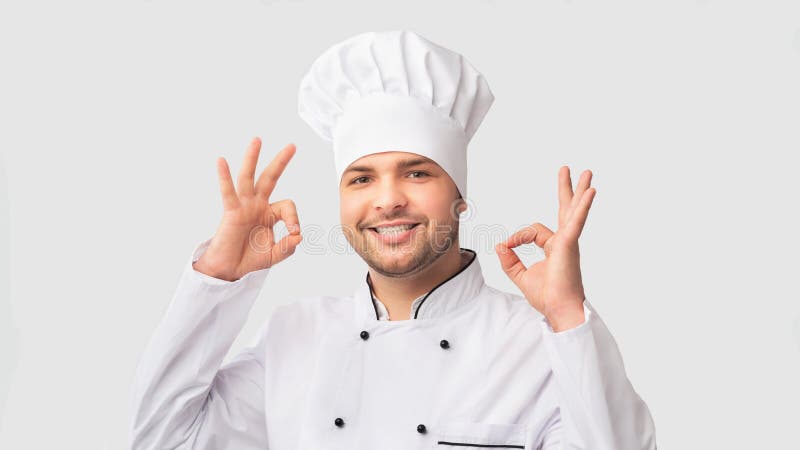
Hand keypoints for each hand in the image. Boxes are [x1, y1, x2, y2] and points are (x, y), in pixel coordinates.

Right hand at [193, 137, 302, 281]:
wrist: (230, 269)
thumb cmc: (250, 258)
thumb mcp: (276, 254)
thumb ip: (288, 246)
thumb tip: (298, 235)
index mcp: (269, 212)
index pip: (287, 206)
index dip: (294, 217)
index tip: (294, 231)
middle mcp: (256, 204)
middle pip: (269, 178)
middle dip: (280, 162)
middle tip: (292, 146)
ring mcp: (243, 206)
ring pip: (248, 178)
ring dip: (252, 158)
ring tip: (257, 140)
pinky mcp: (231, 212)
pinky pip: (228, 192)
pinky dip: (224, 177)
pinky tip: (221, 161)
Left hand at [495, 167, 595, 330]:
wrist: (558, 309)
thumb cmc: (547, 296)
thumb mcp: (520, 277)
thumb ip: (509, 261)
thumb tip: (499, 244)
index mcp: (554, 247)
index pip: (533, 231)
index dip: (517, 236)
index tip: (506, 247)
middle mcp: (564, 241)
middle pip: (565, 209)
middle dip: (566, 190)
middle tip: (566, 170)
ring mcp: (569, 242)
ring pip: (573, 211)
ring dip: (580, 191)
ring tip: (587, 172)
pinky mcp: (570, 244)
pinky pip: (576, 222)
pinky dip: (583, 207)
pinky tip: (590, 192)